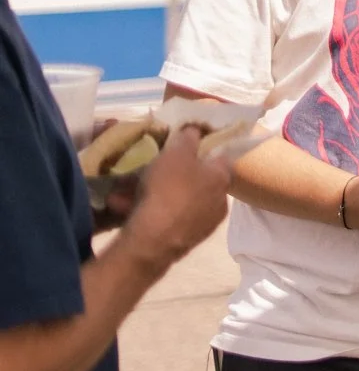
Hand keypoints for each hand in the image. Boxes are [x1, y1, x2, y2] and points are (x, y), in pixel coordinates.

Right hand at [123, 127, 230, 273]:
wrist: (154, 239)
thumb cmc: (169, 189)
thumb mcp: (176, 154)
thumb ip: (187, 139)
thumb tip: (195, 130)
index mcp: (222, 178)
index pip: (220, 157)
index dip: (203, 149)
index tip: (183, 147)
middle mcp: (220, 201)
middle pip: (195, 180)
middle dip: (169, 174)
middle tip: (147, 170)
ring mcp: (204, 223)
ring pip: (176, 200)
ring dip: (153, 193)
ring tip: (125, 191)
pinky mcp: (186, 240)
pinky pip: (167, 218)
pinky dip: (150, 211)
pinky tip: (124, 207)